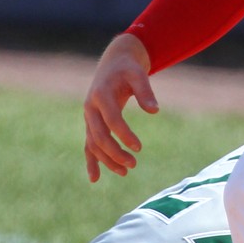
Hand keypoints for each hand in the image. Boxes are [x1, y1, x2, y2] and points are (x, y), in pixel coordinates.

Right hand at [83, 33, 158, 181]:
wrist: (114, 63)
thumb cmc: (128, 69)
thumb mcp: (138, 74)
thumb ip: (145, 91)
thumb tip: (154, 111)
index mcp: (101, 94)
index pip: (111, 120)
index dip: (124, 135)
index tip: (139, 148)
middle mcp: (90, 107)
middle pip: (99, 136)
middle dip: (115, 152)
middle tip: (134, 164)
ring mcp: (88, 117)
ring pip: (93, 143)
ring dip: (106, 160)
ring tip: (126, 172)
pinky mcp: (91, 123)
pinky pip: (88, 145)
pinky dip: (91, 161)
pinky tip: (95, 179)